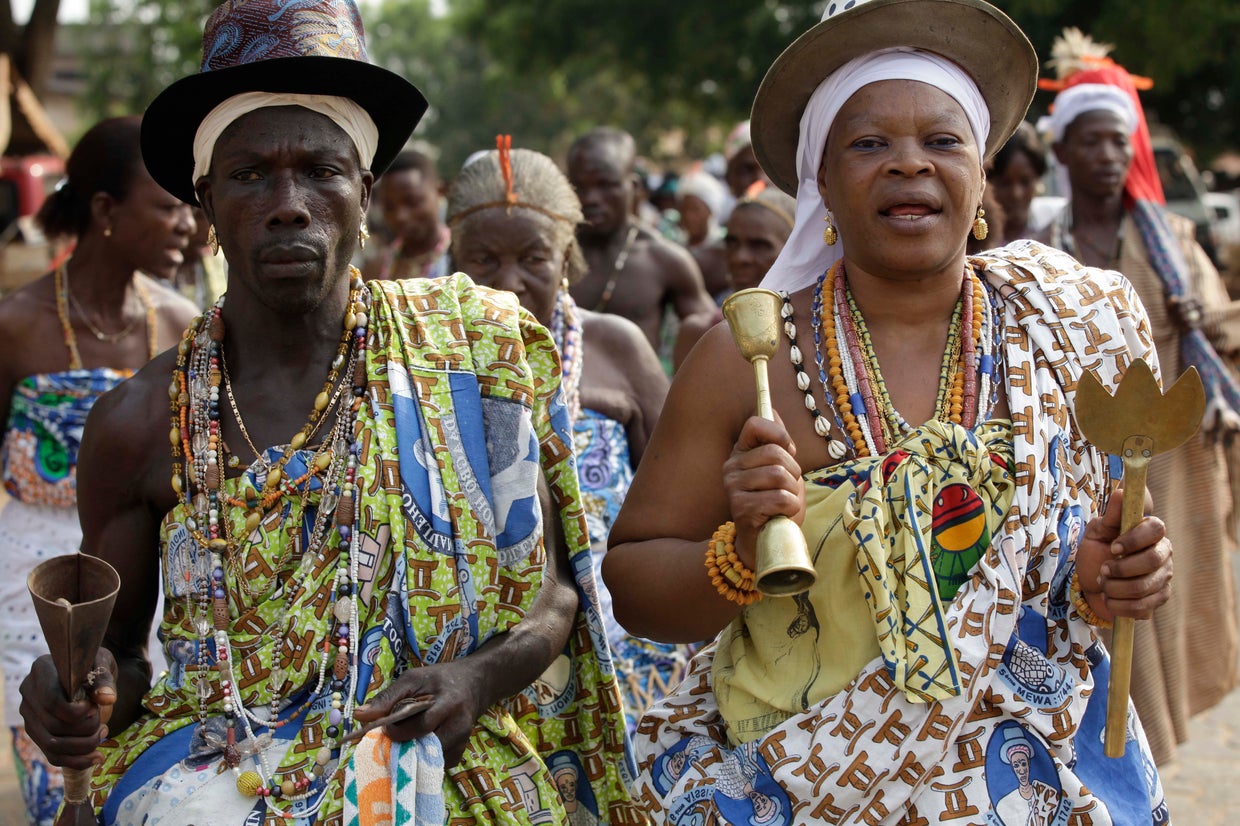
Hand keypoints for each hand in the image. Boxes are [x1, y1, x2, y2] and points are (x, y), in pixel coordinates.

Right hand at [19, 650, 117, 769]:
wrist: (88, 674)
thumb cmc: (93, 665)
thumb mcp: (102, 662)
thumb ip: (104, 678)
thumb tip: (107, 698)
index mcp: (41, 670)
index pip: (51, 701)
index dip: (75, 712)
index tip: (94, 708)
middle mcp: (29, 694)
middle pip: (53, 725)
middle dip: (85, 730)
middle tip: (103, 724)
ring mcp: (31, 716)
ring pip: (52, 744)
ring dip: (83, 746)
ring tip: (103, 734)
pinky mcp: (38, 733)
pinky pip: (53, 755)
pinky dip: (77, 761)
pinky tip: (97, 757)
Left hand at [352, 659, 482, 768]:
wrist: (473, 684)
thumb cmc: (439, 680)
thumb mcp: (413, 679)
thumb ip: (387, 697)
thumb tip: (360, 716)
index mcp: (448, 703)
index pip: (421, 726)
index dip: (399, 731)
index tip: (386, 727)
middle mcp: (459, 724)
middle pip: (425, 746)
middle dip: (404, 743)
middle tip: (394, 735)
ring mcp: (462, 741)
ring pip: (428, 759)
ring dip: (412, 752)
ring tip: (407, 737)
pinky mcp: (460, 752)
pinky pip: (436, 764)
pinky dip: (423, 758)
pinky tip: (421, 742)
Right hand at [721, 414, 804, 569]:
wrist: (764, 540)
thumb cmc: (774, 503)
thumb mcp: (780, 468)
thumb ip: (777, 443)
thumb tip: (773, 411)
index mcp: (740, 452)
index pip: (757, 424)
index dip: (780, 434)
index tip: (789, 450)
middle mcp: (731, 466)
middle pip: (775, 452)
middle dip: (793, 471)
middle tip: (788, 486)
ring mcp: (733, 487)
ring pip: (780, 476)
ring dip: (792, 492)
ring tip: (784, 502)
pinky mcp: (741, 508)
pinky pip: (780, 499)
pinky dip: (790, 508)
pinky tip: (780, 514)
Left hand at [1076, 487, 1172, 621]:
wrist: (1091, 584)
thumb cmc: (1097, 552)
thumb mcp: (1097, 532)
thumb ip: (1111, 515)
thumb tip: (1121, 491)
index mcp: (1151, 532)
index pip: (1156, 529)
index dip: (1134, 539)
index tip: (1113, 547)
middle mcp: (1163, 553)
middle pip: (1153, 561)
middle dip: (1121, 569)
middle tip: (1102, 570)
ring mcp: (1164, 577)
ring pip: (1143, 587)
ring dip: (1114, 588)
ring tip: (1103, 583)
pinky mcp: (1159, 599)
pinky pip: (1141, 607)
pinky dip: (1117, 605)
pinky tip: (1109, 598)